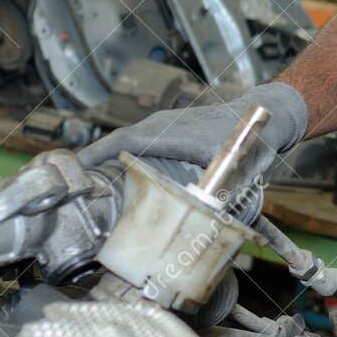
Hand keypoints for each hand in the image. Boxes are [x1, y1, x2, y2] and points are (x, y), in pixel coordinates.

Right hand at [77, 82, 309, 179]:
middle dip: (89, 166)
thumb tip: (205, 223)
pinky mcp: (167, 133)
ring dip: (103, 165)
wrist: (268, 113)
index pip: (123, 142)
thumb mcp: (238, 169)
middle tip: (67, 196)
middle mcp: (162, 127)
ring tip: (81, 194)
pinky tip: (111, 184)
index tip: (70, 172)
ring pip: (125, 146)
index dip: (94, 157)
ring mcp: (163, 128)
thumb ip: (220, 195)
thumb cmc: (253, 139)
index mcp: (173, 134)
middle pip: (116, 145)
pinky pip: (136, 146)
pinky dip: (120, 161)